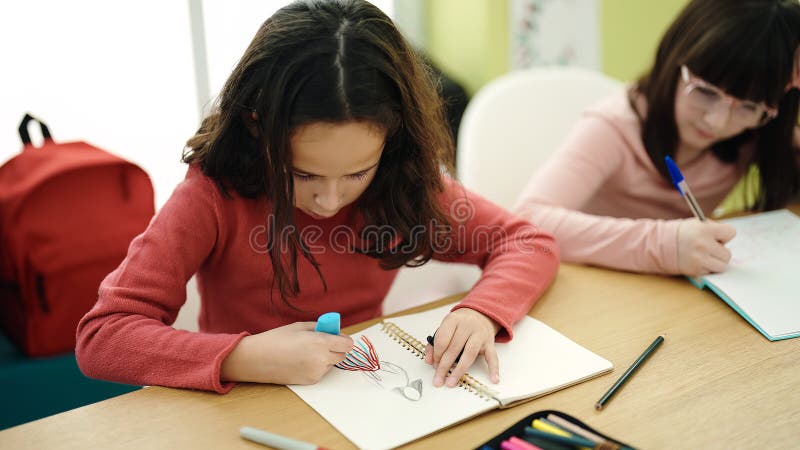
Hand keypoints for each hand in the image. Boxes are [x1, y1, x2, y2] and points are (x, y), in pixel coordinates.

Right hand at [220, 322, 352, 384]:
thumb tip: (333, 331)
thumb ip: (320, 328)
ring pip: (332, 364)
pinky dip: (317, 366)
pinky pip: (322, 372)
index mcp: (320, 342)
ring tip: (307, 352)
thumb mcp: (300, 327)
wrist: (257, 359)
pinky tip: (301, 361)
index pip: (347, 344)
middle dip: (337, 348)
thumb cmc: (277, 339)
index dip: (344, 340)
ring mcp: (316, 372)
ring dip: (327, 358)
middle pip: (342, 355)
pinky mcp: (310, 381)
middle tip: (323, 343)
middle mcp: (321, 359)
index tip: (339, 337)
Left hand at [423, 308, 500, 387]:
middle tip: (438, 380)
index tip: (434, 366)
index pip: (442, 340)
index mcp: (453, 320)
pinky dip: (494, 368)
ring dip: (459, 370)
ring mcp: (480, 334)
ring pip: (469, 353)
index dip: (437, 355)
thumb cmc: (459, 324)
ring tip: (451, 382)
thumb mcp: (445, 327)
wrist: (480, 314)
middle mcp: (467, 325)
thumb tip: (429, 361)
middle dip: (444, 366)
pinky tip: (493, 379)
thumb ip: (434, 343)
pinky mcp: (490, 342)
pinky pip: (493, 356)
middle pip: (454, 348)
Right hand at [677, 219, 735, 275]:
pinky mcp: (696, 270)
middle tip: (710, 248)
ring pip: (722, 265)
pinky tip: (698, 261)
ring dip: (716, 262)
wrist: (663, 244)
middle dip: (720, 251)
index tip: (717, 237)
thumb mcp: (699, 224)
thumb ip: (715, 229)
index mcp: (705, 230)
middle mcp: (703, 244)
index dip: (725, 235)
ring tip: (706, 256)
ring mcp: (700, 259)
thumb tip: (729, 239)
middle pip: (728, 253)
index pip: (731, 233)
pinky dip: (707, 268)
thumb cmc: (684, 233)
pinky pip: (711, 272)